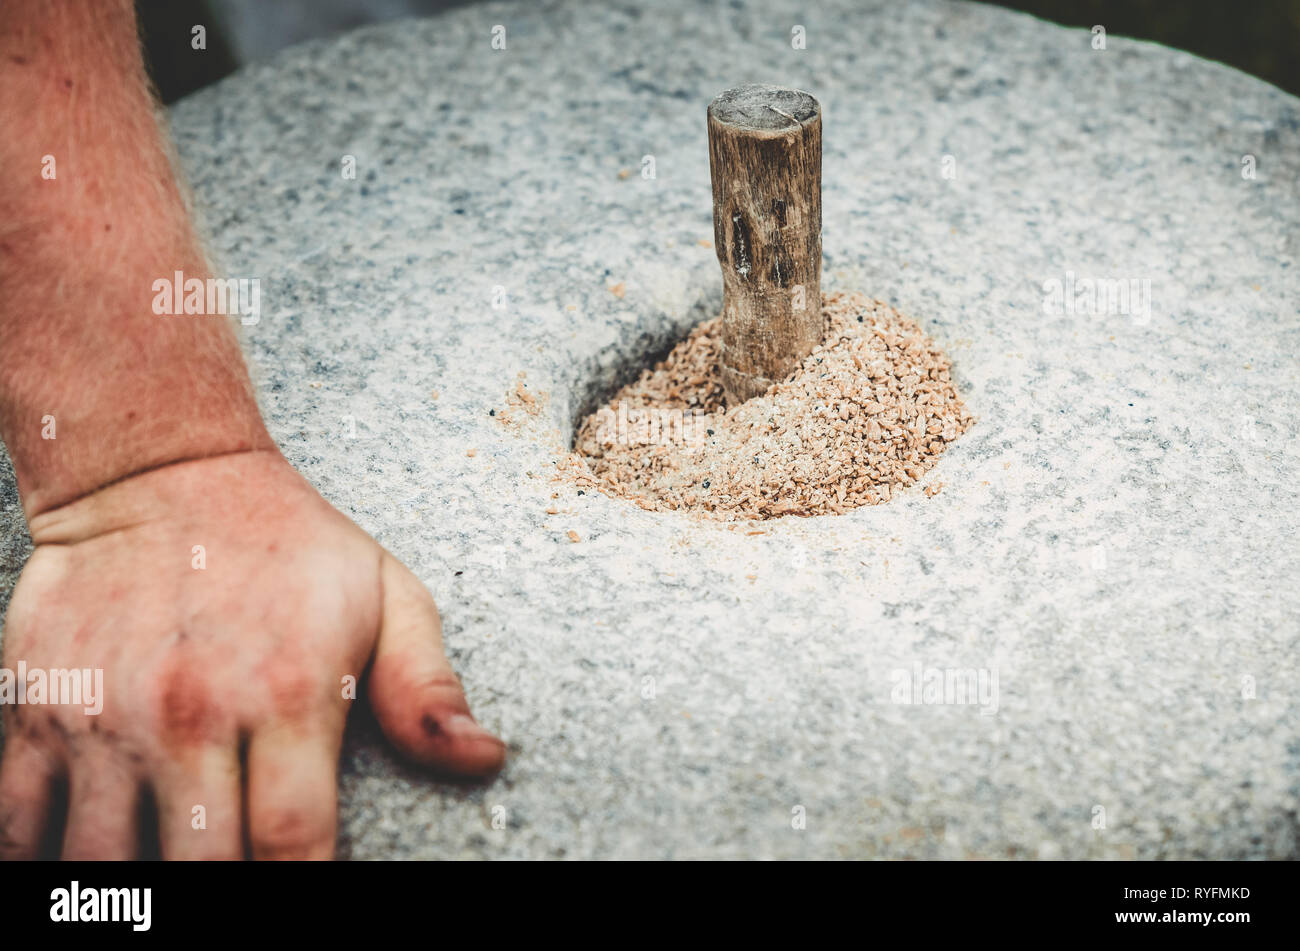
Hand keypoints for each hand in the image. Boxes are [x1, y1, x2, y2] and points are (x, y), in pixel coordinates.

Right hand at [0, 449, 504, 858]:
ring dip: (132, 897)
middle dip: (219, 904)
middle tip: (236, 887)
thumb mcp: (386, 597)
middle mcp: (192, 715)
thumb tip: (485, 759)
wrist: (161, 470)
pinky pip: (17, 826)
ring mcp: (105, 717)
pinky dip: (41, 862)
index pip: (294, 847)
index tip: (304, 903)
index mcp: (289, 695)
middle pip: (201, 874)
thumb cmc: (289, 542)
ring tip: (164, 877)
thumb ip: (429, 692)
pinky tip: (86, 865)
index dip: (301, 899)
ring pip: (100, 868)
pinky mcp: (35, 708)